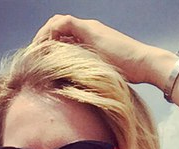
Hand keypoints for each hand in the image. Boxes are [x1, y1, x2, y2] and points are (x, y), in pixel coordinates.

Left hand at [32, 15, 172, 86]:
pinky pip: (62, 24)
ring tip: (34, 53)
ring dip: (43, 36)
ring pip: (57, 23)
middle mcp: (89, 30)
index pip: (64, 37)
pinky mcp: (91, 30)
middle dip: (43, 41)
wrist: (145, 65)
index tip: (40, 63)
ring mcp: (90, 28)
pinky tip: (44, 49)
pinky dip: (50, 34)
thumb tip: (78, 95)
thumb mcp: (105, 78)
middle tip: (33, 57)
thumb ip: (91, 78)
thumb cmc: (131, 77)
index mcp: (91, 41)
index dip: (50, 48)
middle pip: (57, 27)